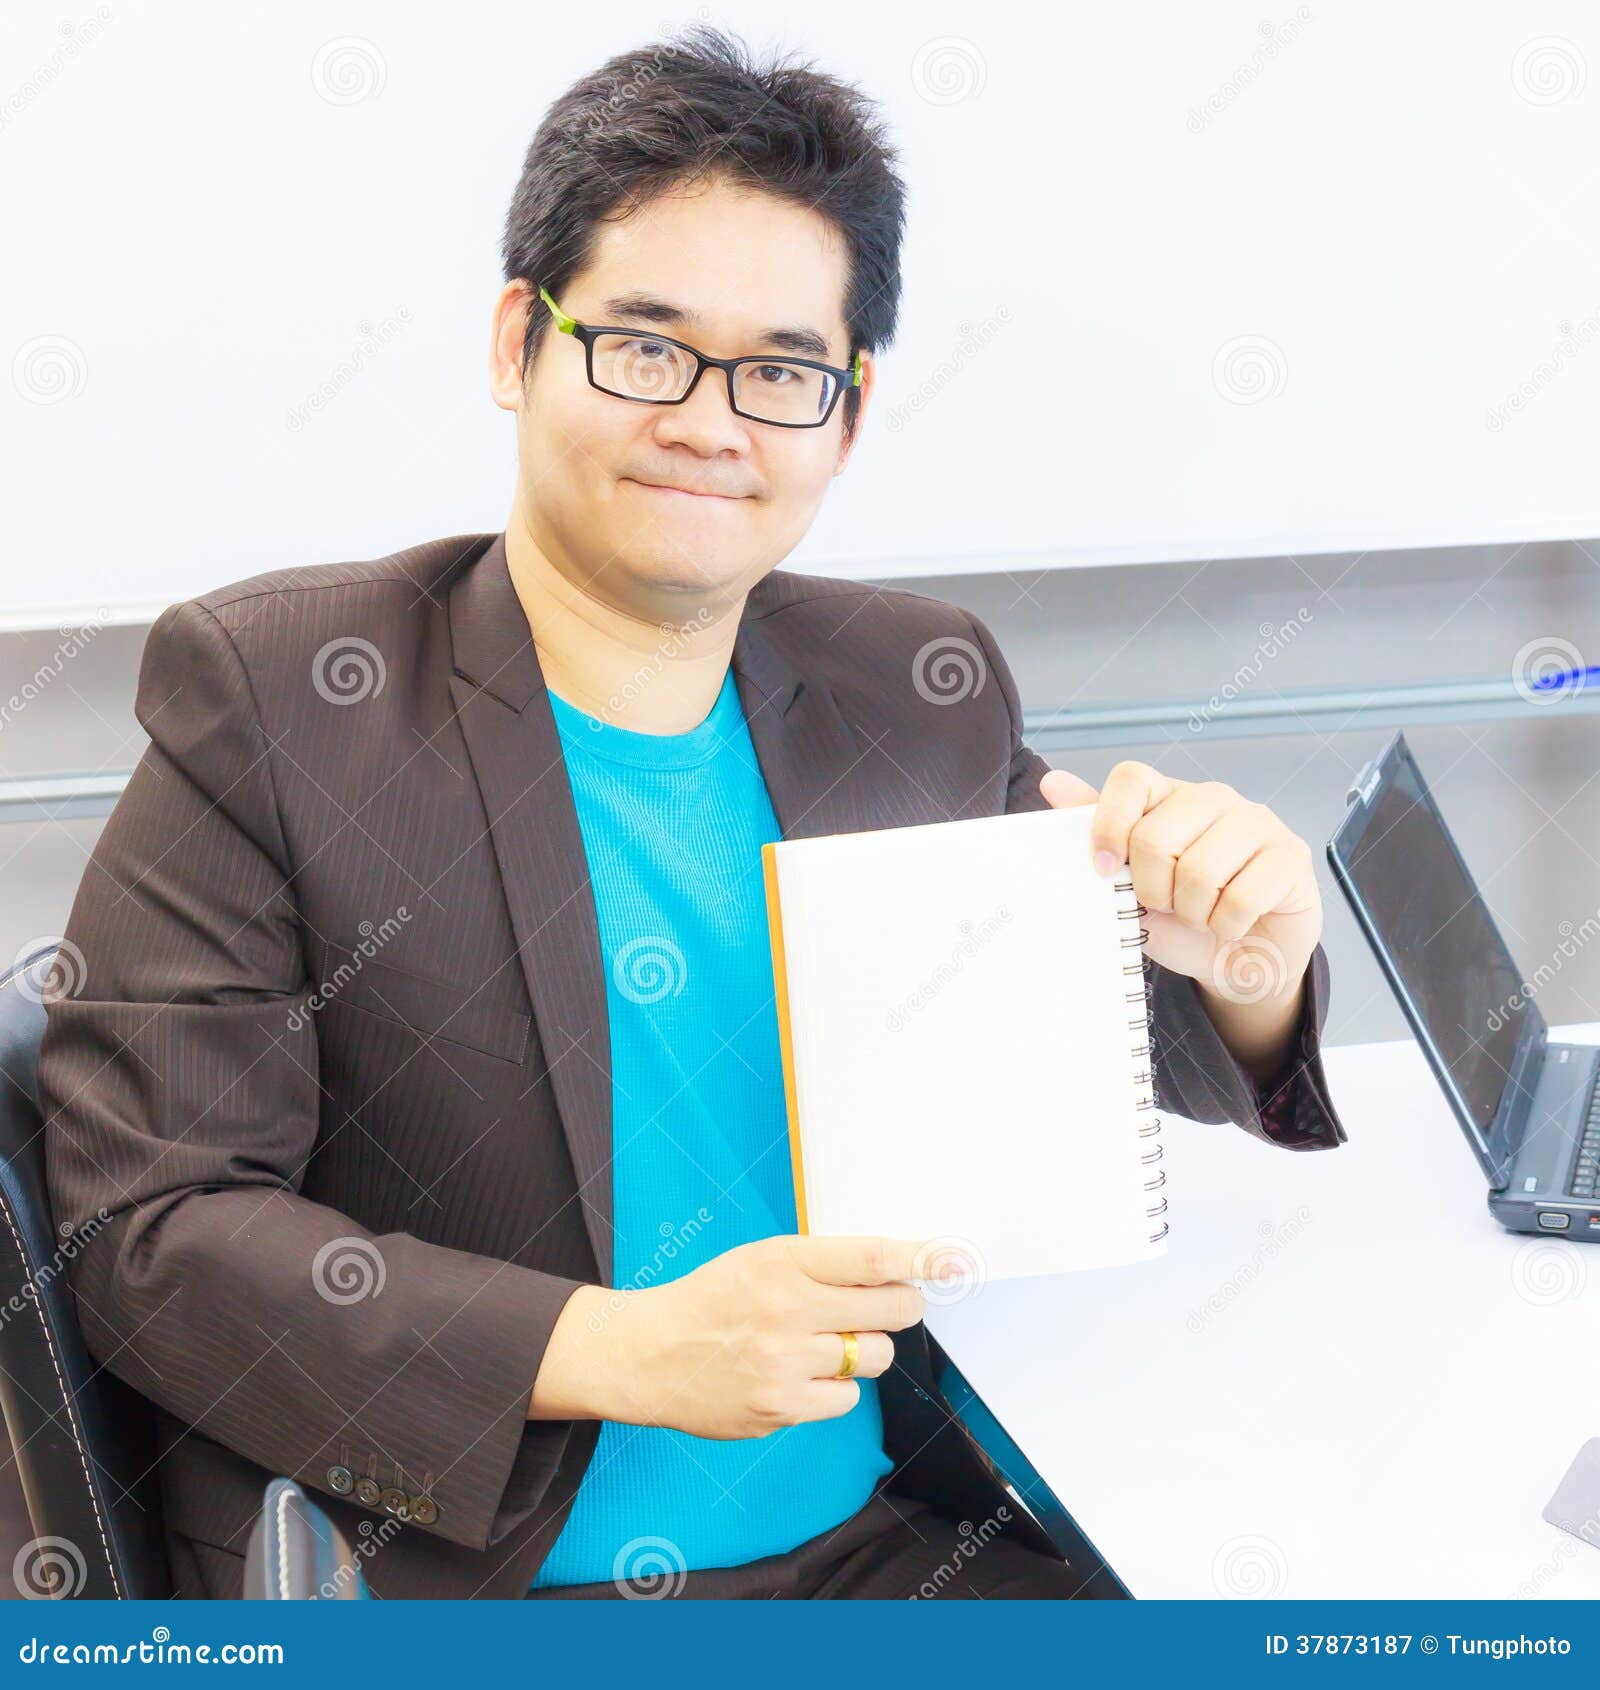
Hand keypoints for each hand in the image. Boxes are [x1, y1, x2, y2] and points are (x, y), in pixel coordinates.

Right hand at [529, 1234, 932, 1437]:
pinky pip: (846, 1400)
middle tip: (887, 1306)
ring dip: (862, 1350)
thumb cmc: (711, 1300)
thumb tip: (896, 1271)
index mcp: (783, 1260)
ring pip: (874, 1357)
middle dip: (901, 1307)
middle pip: (892, 1310)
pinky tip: (801, 1376)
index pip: (873, 1257)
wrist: (649, 1355)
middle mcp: (787, 1308)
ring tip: (823, 1343)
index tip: (952, 1259)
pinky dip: (834, 1389)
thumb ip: (823, 1264)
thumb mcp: (761, 1259)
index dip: (922, 1259)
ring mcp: (785, 1362)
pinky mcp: (781, 1408)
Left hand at [1040, 761, 1320, 1081]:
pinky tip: (1230, 923)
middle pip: (1156, 836)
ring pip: (1199, 870)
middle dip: (1153, 889)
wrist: (1239, 961)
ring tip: (1201, 914)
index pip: (1131, 779)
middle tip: (1166, 904)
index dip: (1110, 825)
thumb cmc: (1182, 918)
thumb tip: (1053, 784)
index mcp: (1170, 796)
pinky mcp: (1291, 856)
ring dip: (1192, 912)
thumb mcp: (1129, 882)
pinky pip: (1241, 897)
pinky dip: (1225, 925)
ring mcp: (1257, 823)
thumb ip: (1099, 834)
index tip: (1104, 869)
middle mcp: (1214, 799)